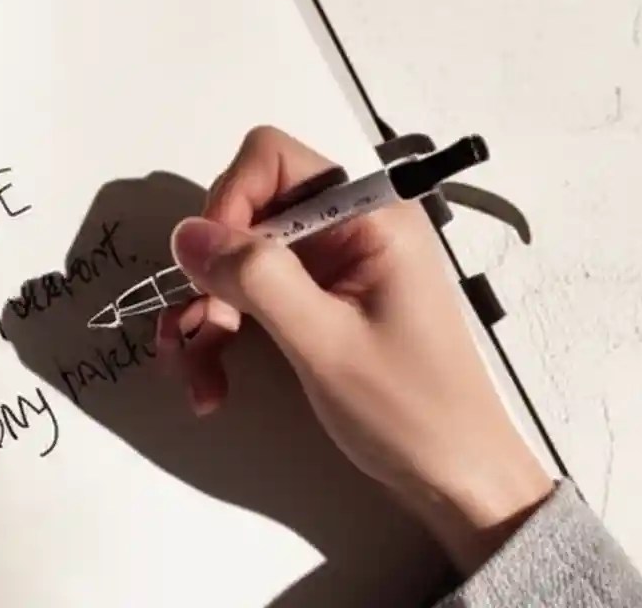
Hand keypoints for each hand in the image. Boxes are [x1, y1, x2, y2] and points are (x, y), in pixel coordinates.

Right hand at [158, 126, 553, 573]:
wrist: (456, 481)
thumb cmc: (408, 410)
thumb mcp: (325, 343)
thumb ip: (256, 279)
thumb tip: (186, 233)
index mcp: (368, 218)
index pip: (272, 160)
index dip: (227, 204)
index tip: (210, 270)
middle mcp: (347, 231)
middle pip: (243, 213)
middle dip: (208, 274)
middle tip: (201, 333)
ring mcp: (330, 270)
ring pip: (235, 264)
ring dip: (204, 316)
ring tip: (197, 378)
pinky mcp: (317, 306)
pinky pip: (249, 301)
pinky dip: (221, 338)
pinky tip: (212, 386)